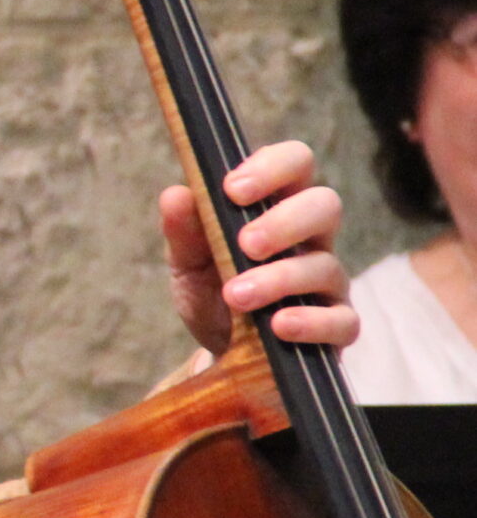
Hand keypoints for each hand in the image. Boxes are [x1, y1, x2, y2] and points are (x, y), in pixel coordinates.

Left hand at [159, 140, 358, 358]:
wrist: (224, 353)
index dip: (272, 167)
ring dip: (278, 279)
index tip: (232, 189)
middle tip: (245, 244)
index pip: (295, 164)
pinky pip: (341, 321)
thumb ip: (184, 231)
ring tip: (237, 296)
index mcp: (278, 208)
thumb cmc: (213, 293)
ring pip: (324, 266)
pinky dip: (310, 322)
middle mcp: (311, 239)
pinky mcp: (336, 326)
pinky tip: (279, 326)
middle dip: (284, 221)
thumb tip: (175, 194)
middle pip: (324, 205)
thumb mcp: (188, 263)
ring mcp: (328, 283)